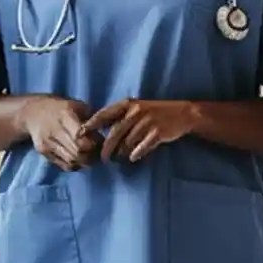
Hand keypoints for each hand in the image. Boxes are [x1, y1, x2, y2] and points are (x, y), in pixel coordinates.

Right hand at [18, 95, 101, 171]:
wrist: (32, 113)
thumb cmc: (60, 108)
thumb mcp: (77, 105)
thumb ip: (92, 119)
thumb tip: (109, 134)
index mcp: (65, 115)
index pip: (81, 138)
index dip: (94, 143)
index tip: (100, 140)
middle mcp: (54, 130)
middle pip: (78, 152)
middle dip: (92, 155)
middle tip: (97, 151)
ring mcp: (47, 143)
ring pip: (72, 161)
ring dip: (85, 162)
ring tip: (89, 155)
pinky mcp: (43, 152)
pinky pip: (65, 166)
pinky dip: (76, 165)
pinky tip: (78, 158)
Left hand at [82, 98, 197, 162]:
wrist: (183, 114)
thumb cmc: (154, 113)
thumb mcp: (135, 109)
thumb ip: (119, 118)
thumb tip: (98, 130)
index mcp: (127, 104)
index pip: (104, 114)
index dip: (91, 124)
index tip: (80, 134)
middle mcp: (135, 111)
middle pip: (115, 133)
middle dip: (106, 147)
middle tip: (102, 158)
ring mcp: (147, 121)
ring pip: (128, 142)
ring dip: (122, 152)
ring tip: (119, 158)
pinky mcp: (158, 132)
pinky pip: (142, 146)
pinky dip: (136, 153)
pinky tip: (133, 157)